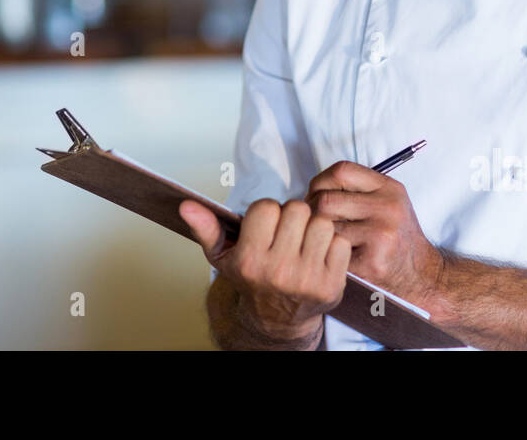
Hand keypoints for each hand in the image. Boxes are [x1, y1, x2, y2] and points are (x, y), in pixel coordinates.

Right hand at [180, 197, 350, 341]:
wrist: (276, 321)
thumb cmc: (252, 280)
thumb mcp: (222, 256)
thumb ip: (206, 227)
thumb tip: (186, 205)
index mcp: (250, 260)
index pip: (266, 206)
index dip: (267, 212)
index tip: (265, 226)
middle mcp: (278, 270)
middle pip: (297, 209)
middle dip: (292, 217)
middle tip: (287, 233)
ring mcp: (307, 279)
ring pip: (321, 223)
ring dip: (314, 229)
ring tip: (303, 243)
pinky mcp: (331, 285)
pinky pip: (340, 242)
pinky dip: (332, 246)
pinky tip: (318, 257)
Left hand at [305, 161, 443, 306]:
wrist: (419, 275)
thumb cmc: (394, 237)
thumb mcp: (386, 202)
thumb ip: (356, 190)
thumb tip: (312, 189)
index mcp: (389, 188)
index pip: (341, 171)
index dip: (320, 181)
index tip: (316, 195)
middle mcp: (388, 208)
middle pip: (327, 200)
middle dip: (313, 211)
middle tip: (314, 223)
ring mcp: (381, 234)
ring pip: (326, 227)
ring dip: (319, 235)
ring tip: (327, 240)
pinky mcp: (373, 261)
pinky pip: (333, 252)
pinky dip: (329, 255)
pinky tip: (337, 257)